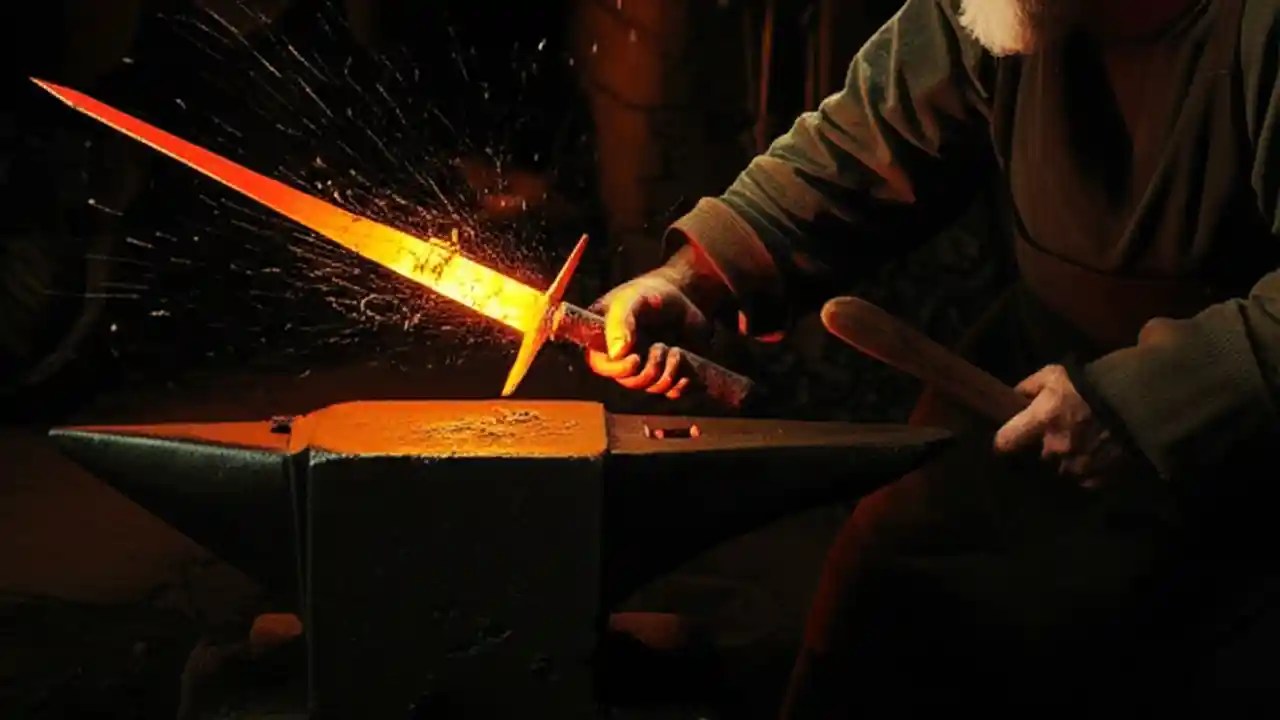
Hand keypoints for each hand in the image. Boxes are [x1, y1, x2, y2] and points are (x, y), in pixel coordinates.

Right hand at [585, 267, 710, 399]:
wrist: (686, 293)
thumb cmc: (653, 292)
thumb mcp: (633, 299)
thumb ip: (620, 321)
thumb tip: (617, 353)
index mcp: (605, 337)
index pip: (600, 365)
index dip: (616, 370)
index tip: (636, 359)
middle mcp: (622, 355)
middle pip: (627, 381)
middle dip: (647, 371)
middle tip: (660, 347)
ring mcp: (646, 364)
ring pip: (650, 388)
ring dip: (666, 374)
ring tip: (675, 350)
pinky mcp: (667, 371)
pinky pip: (670, 391)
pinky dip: (679, 384)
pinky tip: (684, 364)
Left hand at [993, 364, 1124, 485]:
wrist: (1139, 401)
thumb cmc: (1090, 384)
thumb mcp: (1055, 374)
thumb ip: (1029, 386)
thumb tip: (1014, 396)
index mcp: (1040, 422)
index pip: (1004, 443)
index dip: (1004, 441)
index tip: (1009, 438)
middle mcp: (1054, 449)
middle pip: (1037, 456)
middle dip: (1044, 447)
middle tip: (1058, 434)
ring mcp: (1077, 466)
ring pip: (1061, 469)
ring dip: (1066, 460)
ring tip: (1080, 445)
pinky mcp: (1099, 478)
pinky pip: (1084, 480)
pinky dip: (1087, 471)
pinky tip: (1095, 456)